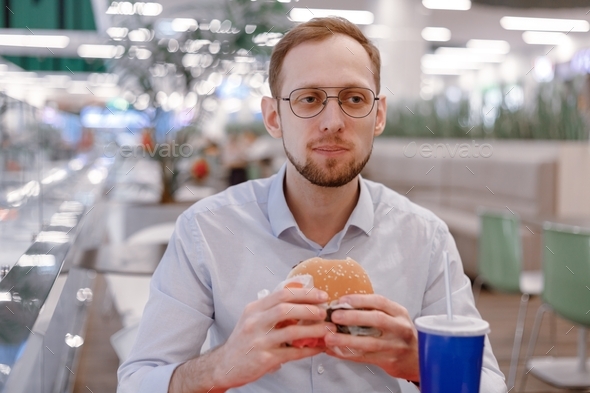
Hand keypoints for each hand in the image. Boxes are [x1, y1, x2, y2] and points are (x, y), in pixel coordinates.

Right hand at [212, 287, 334, 389]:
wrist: (225, 365)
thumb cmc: (243, 341)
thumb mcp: (252, 318)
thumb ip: (271, 309)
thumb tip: (300, 301)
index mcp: (254, 309)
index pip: (281, 294)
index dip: (304, 294)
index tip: (320, 295)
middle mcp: (255, 322)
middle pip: (286, 309)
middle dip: (309, 309)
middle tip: (324, 312)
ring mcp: (259, 341)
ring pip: (291, 331)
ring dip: (313, 330)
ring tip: (327, 329)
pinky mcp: (264, 359)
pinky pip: (292, 353)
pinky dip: (308, 350)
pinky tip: (319, 347)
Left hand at [323, 294, 419, 381]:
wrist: (417, 358)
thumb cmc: (399, 334)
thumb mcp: (394, 317)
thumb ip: (374, 310)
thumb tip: (342, 305)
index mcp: (399, 313)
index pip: (380, 301)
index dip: (360, 300)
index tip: (342, 300)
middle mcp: (399, 328)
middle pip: (376, 320)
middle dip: (353, 317)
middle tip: (335, 316)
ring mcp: (395, 346)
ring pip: (369, 342)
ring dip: (347, 340)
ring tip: (330, 337)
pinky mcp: (389, 361)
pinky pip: (365, 358)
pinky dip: (347, 354)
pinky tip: (334, 351)